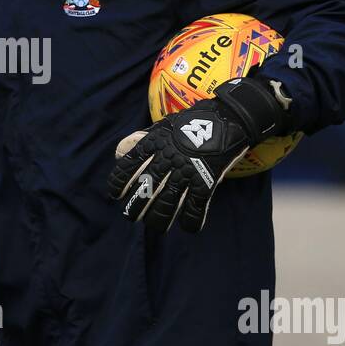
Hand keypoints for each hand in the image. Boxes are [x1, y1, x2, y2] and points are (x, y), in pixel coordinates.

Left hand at [107, 76, 290, 232]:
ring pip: (167, 202)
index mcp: (154, 145)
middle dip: (136, 207)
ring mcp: (187, 171)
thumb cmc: (193, 121)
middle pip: (146, 189)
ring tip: (156, 227)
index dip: (119, 184)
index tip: (116, 196)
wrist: (228, 118)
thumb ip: (141, 141)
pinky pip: (195, 206)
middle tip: (132, 217)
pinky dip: (191, 221)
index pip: (128, 167)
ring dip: (159, 218)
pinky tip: (188, 227)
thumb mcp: (162, 126)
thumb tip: (119, 153)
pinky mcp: (206, 180)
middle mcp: (167, 160)